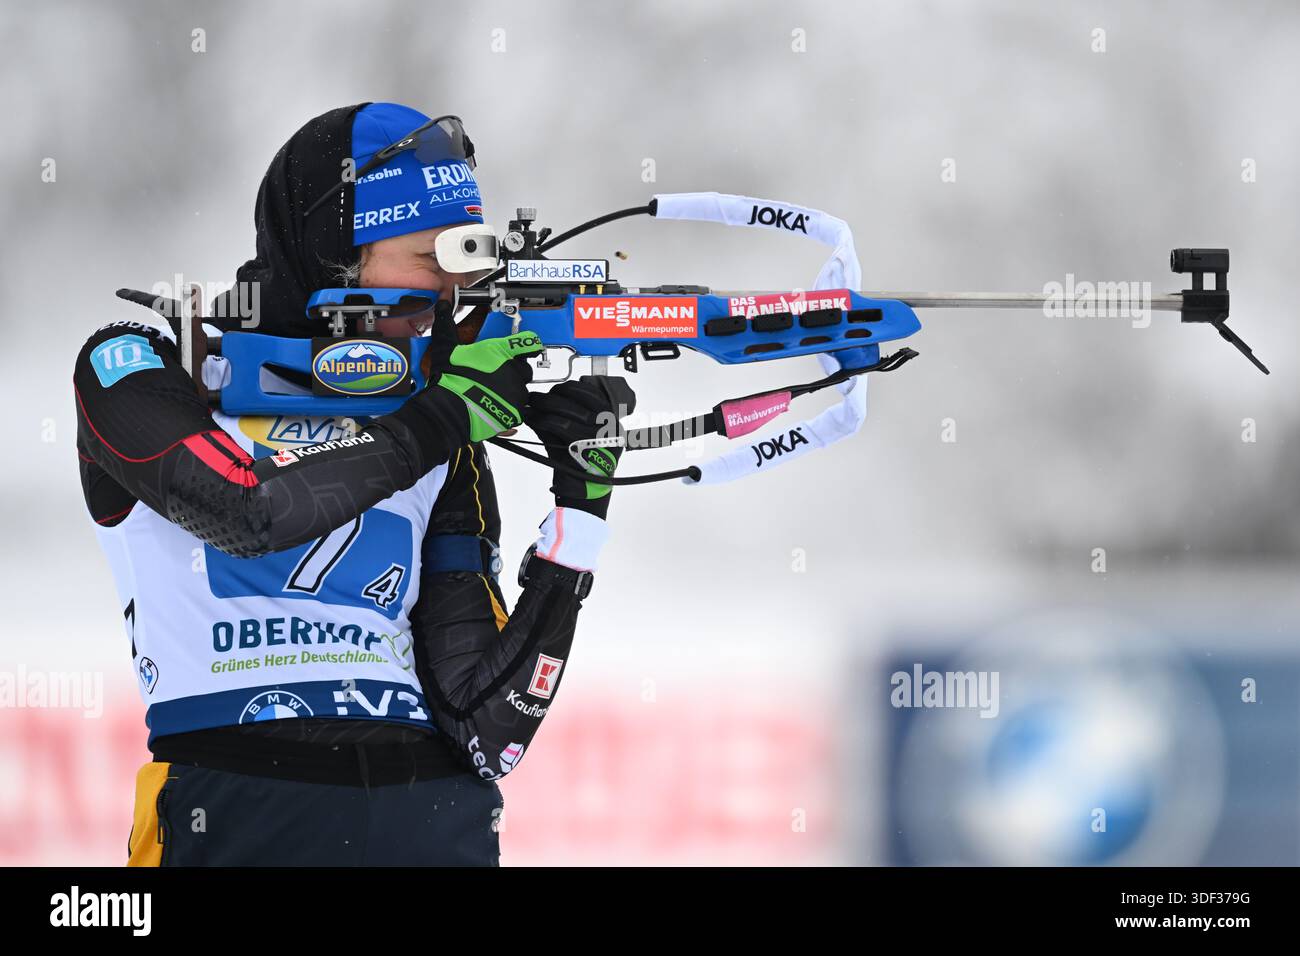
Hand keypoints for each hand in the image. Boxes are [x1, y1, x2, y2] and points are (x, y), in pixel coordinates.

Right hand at [422, 310, 543, 441]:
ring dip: (511, 390)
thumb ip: (447, 325)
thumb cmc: (450, 380)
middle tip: (495, 376)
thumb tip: (442, 306)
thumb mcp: (447, 348)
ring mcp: (517, 392)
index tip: (528, 347)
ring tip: (491, 394)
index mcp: (501, 351)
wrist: (450, 411)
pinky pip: (518, 408)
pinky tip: (492, 407)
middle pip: (524, 368)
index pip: (528, 342)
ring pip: (521, 389)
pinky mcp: (516, 411)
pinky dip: (508, 408)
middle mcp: (514, 370)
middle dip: (513, 371)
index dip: (528, 344)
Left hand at [525, 375, 636, 519]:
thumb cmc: (584, 464)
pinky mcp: (579, 450)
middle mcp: (607, 428)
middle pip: (575, 402)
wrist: (586, 494)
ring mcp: (594, 439)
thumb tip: (552, 397)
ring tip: (530, 407)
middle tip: (535, 397)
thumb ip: (574, 415)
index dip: (570, 388)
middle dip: (551, 397)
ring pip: (563, 414)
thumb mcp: (587, 436)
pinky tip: (532, 419)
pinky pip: (556, 428)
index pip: (592, 394)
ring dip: (542, 407)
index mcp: (612, 421)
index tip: (556, 390)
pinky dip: (540, 421)